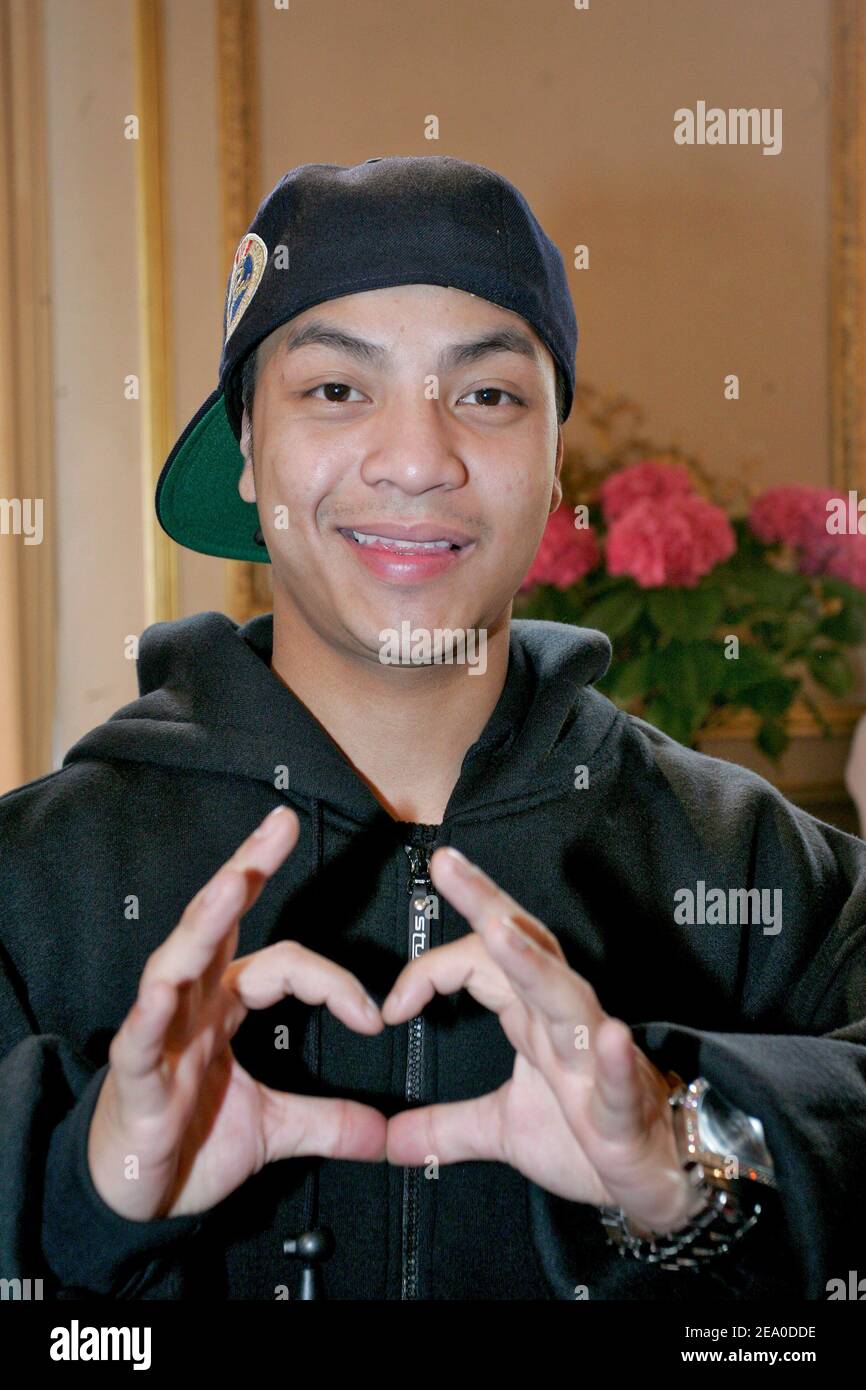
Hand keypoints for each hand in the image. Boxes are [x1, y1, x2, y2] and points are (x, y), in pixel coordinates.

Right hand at [89, 807, 386, 1220]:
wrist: (133, 1193)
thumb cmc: (186, 1141)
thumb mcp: (270, 1129)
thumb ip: (327, 1122)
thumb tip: (385, 1133)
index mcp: (222, 1007)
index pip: (283, 965)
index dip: (333, 983)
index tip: (373, 1016)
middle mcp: (191, 1006)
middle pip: (218, 925)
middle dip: (247, 870)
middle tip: (280, 826)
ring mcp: (159, 1034)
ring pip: (177, 963)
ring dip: (205, 924)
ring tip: (229, 888)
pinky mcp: (134, 1078)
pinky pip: (139, 1039)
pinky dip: (150, 1015)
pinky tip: (161, 993)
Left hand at [381, 846, 703, 1236]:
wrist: (658, 1178)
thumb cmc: (590, 1139)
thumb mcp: (504, 1130)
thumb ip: (445, 1127)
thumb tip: (389, 1139)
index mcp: (532, 1018)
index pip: (478, 962)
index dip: (429, 972)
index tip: (391, 1008)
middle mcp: (563, 1023)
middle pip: (524, 947)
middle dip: (486, 903)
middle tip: (445, 864)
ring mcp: (597, 1059)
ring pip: (566, 997)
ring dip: (534, 965)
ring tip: (500, 931)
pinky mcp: (624, 1107)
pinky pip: (619, 1077)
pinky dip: (615, 1058)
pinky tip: (610, 1036)